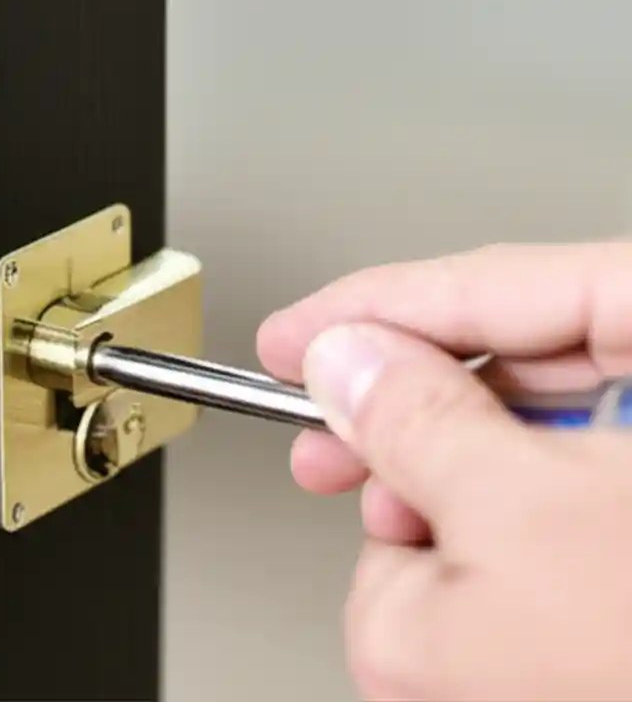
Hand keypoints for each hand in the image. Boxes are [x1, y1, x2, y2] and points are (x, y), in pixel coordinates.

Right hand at [256, 242, 631, 699]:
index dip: (367, 309)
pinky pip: (549, 492)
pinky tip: (456, 556)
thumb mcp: (514, 530)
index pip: (501, 282)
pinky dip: (488, 521)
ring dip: (441, 479)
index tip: (290, 339)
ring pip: (525, 430)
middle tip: (322, 434)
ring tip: (398, 526)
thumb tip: (349, 362)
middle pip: (513, 356)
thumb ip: (412, 424)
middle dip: (400, 408)